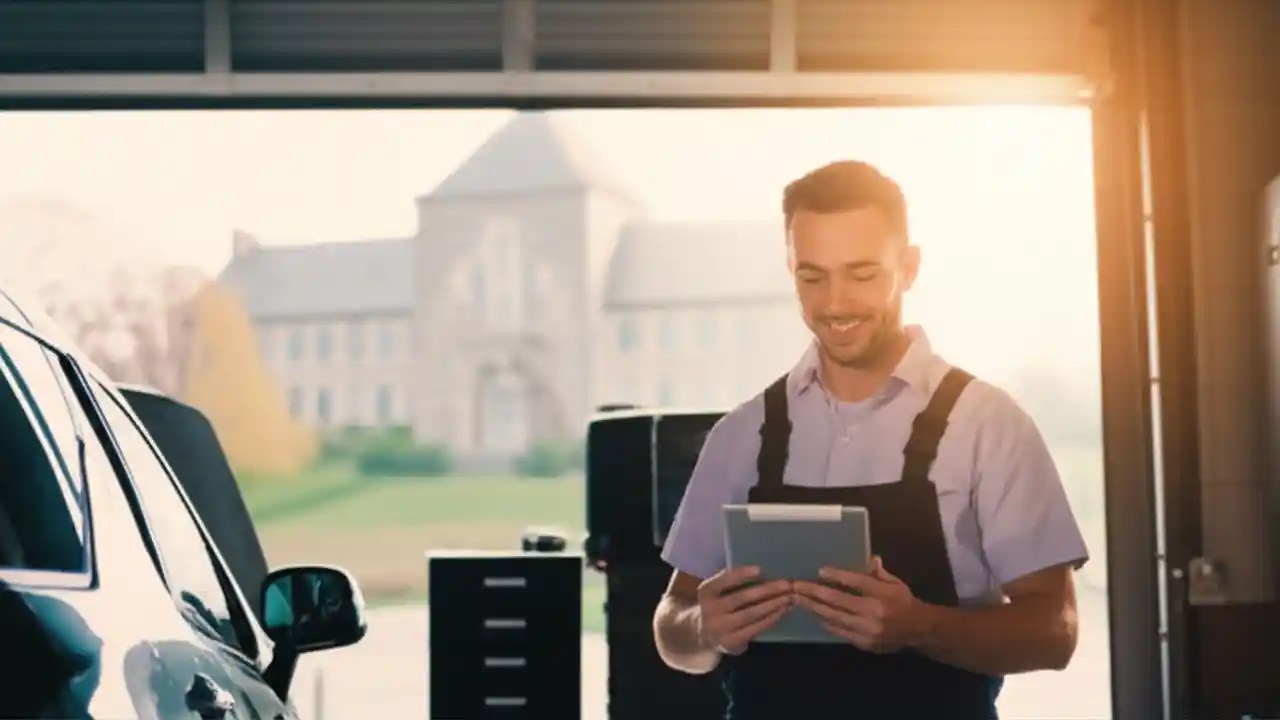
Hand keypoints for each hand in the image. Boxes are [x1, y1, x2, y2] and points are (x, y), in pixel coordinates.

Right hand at [696, 566, 792, 654]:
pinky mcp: (732, 642)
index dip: (740, 575)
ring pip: (751, 614)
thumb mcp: (717, 589)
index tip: (759, 569)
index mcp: (706, 591)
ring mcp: (721, 628)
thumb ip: (731, 580)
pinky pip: (756, 628)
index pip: (723, 581)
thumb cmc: (718, 603)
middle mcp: (710, 610)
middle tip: (786, 584)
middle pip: (742, 598)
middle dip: (767, 590)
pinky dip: (771, 619)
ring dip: (773, 605)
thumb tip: (761, 569)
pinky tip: (782, 611)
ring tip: (789, 597)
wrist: (706, 633)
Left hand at [793, 556, 927, 653]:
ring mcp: (866, 629)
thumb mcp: (895, 583)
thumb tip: (870, 559)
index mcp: (882, 593)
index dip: (836, 575)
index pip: (855, 581)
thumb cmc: (904, 602)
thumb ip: (878, 572)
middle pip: (837, 600)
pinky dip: (826, 622)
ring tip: (798, 600)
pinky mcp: (863, 643)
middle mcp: (872, 611)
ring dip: (814, 608)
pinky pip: (840, 632)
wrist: (919, 631)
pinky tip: (815, 615)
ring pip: (834, 617)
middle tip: (796, 586)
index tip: (819, 570)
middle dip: (814, 592)